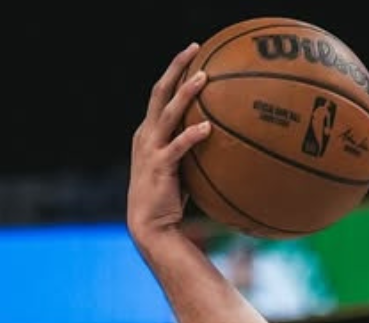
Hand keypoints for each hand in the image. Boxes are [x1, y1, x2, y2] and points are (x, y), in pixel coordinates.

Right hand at [128, 43, 211, 242]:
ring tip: (204, 78)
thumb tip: (223, 138)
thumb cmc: (169, 200)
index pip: (160, 95)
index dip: (173, 72)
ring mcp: (150, 149)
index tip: (192, 54)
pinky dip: (192, 135)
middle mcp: (145, 135)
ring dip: (185, 94)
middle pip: (159, 92)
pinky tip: (208, 127)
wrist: (152, 228)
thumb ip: (193, 150)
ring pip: (167, 113)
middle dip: (175, 68)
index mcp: (148, 132)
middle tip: (194, 48)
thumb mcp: (180, 169)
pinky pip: (178, 147)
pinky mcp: (159, 167)